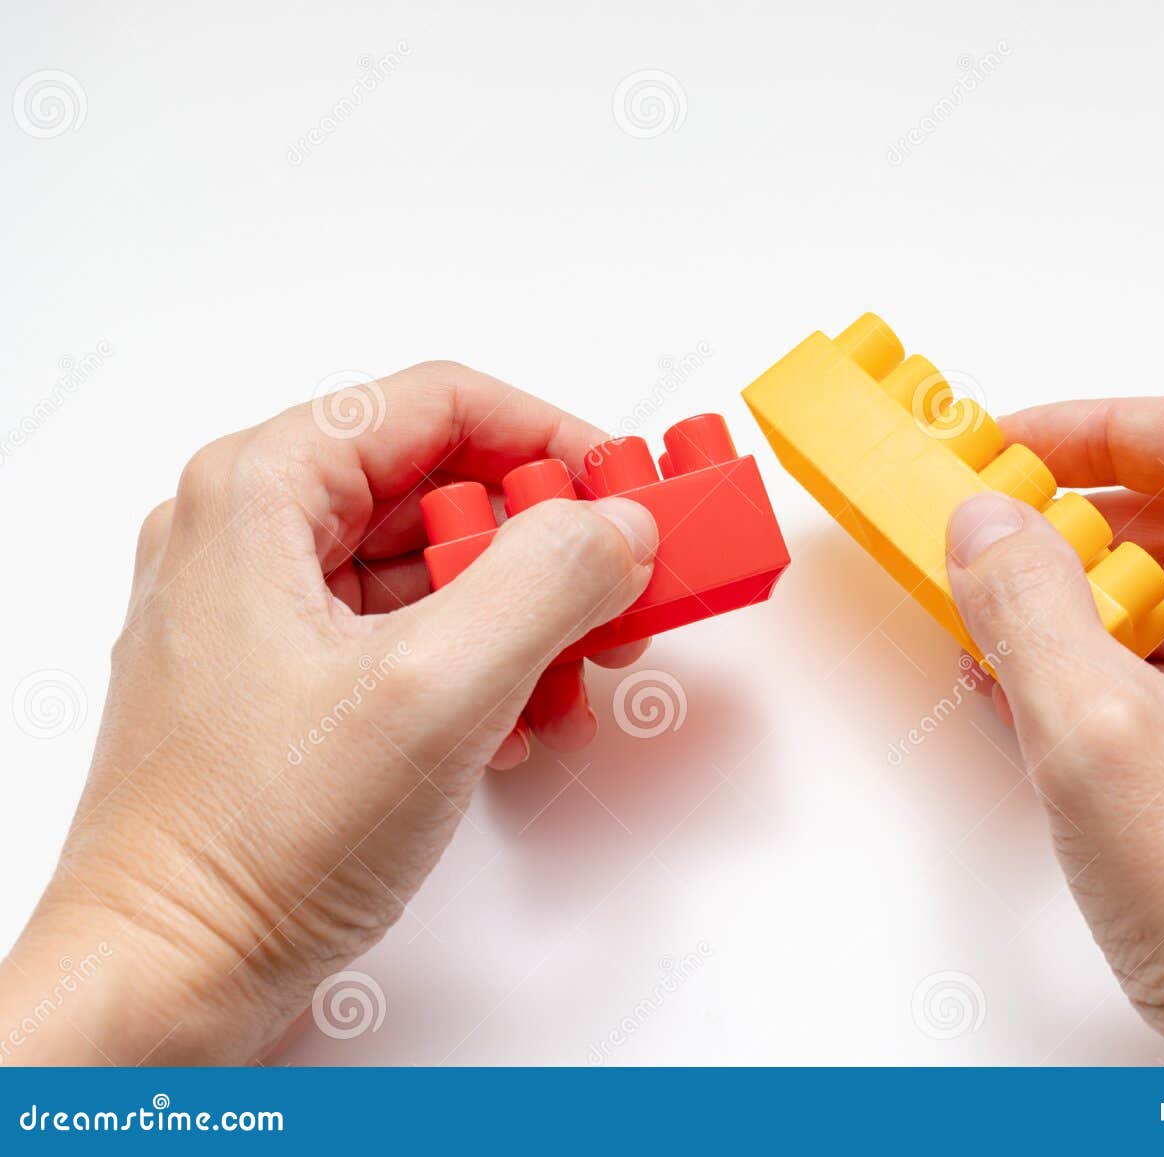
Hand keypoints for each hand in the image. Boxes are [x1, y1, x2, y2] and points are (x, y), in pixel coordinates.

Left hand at [0, 362, 656, 1063]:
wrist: (169, 978)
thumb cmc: (254, 841)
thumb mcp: (435, 690)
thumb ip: (548, 580)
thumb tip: (617, 525)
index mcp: (258, 494)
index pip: (439, 402)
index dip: (553, 438)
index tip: (629, 494)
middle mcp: (249, 536)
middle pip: (439, 482)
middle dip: (546, 542)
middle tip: (616, 596)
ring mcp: (261, 612)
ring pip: (429, 563)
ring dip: (522, 614)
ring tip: (572, 678)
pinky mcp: (285, 682)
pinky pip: (406, 633)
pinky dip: (477, 666)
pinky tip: (514, 728)